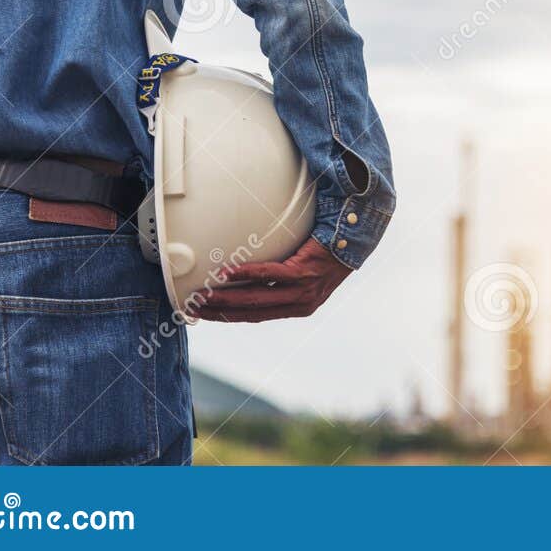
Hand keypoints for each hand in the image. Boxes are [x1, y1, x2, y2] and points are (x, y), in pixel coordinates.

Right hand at [189, 237, 351, 322]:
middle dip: (221, 311)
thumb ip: (276, 274)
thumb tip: (246, 269)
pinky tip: (228, 273)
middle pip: (252, 312)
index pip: (256, 317)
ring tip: (205, 293)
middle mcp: (301, 303)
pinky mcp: (306, 272)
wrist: (355, 233)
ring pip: (258, 297)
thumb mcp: (300, 269)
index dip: (228, 317)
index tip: (205, 315)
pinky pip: (271, 274)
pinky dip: (247, 273)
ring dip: (228, 296)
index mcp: (297, 307)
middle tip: (195, 306)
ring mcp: (304, 289)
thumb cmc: (324, 247)